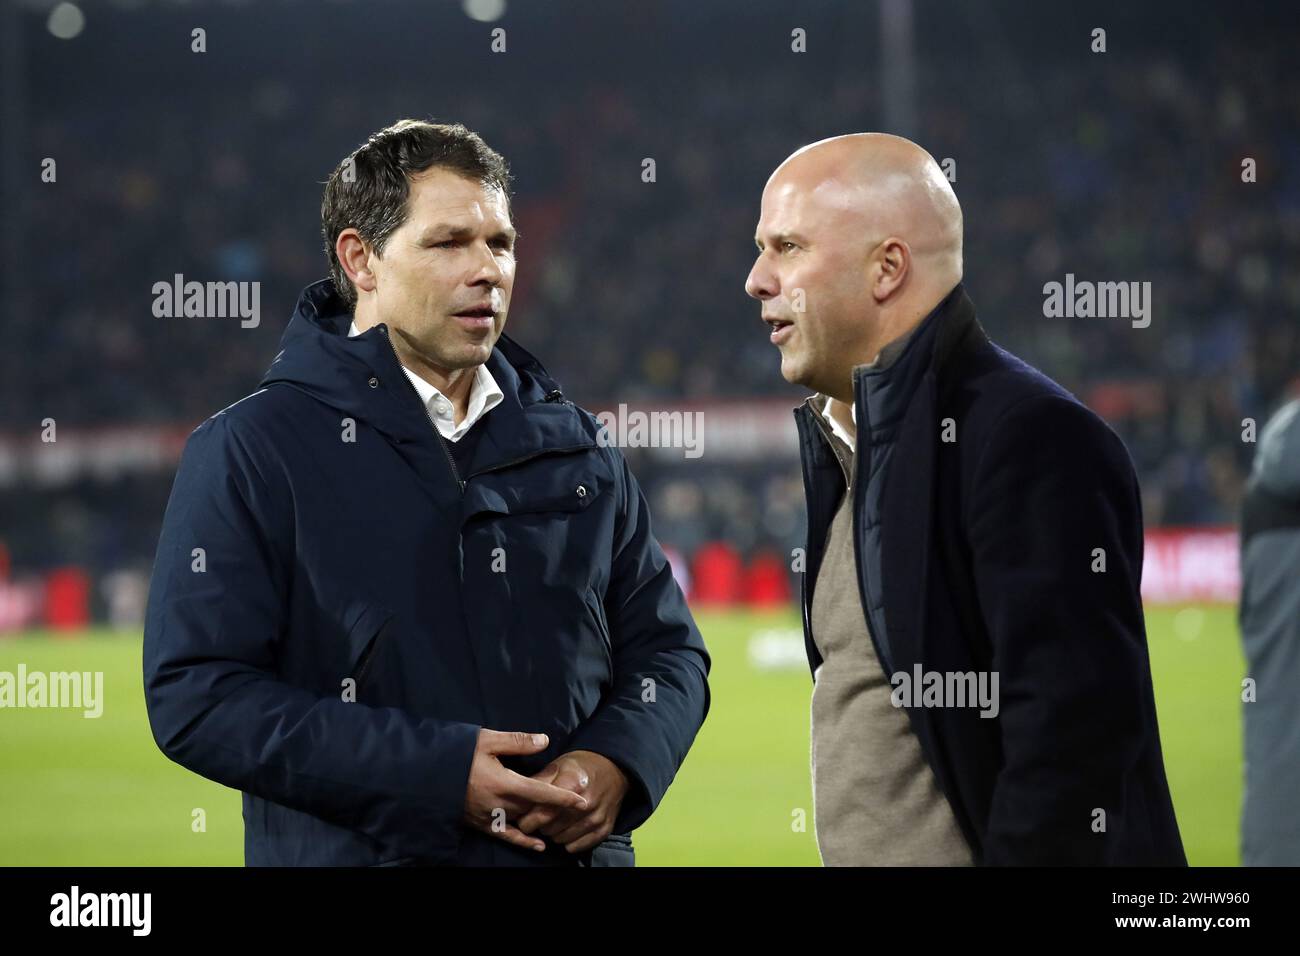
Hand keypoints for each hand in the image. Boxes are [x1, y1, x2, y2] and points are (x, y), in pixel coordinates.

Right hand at [463, 730, 589, 852]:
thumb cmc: (457, 753)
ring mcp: (489, 816)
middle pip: (535, 809)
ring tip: (564, 820)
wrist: (425, 773)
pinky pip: (506, 836)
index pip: (540, 792)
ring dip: (543, 820)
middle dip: (557, 808)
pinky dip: (524, 841)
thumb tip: (544, 740)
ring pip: (524, 821)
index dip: (562, 797)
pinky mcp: (480, 824)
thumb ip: (517, 741)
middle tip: (579, 805)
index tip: (582, 800)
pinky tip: (539, 845)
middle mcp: (498, 804)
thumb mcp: (486, 740)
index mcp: (503, 782)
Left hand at [516, 750, 629, 853]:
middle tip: (541, 816)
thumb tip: (516, 800)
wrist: (614, 769)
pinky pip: (575, 847)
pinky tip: (567, 827)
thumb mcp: (558, 766)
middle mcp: (585, 804)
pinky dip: (568, 840)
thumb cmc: (581, 768)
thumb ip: (537, 783)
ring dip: (554, 833)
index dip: (527, 819)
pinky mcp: (604, 829)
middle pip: (549, 829)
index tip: (523, 817)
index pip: (541, 813)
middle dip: (540, 825)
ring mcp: (596, 818)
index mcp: (572, 784)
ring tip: (555, 819)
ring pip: (560, 840)